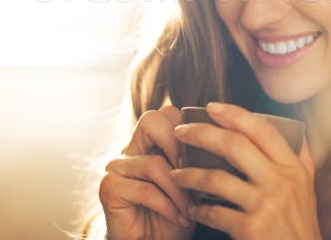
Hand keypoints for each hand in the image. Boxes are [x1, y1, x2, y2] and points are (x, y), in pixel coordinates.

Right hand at [98, 105, 196, 239]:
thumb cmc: (176, 213)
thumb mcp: (193, 182)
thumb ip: (198, 159)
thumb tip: (221, 143)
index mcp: (150, 141)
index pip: (167, 113)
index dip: (190, 128)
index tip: (209, 154)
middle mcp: (130, 148)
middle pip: (151, 120)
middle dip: (180, 147)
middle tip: (198, 174)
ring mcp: (117, 166)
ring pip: (154, 163)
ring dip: (180, 191)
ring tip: (191, 209)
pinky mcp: (109, 187)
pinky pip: (145, 190)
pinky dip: (167, 206)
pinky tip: (179, 218)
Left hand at [169, 102, 322, 238]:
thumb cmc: (300, 225)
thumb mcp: (307, 189)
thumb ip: (300, 159)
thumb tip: (295, 129)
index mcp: (293, 168)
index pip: (262, 129)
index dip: (235, 114)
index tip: (211, 107)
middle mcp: (280, 182)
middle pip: (234, 145)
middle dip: (201, 133)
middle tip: (180, 132)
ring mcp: (265, 205)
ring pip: (216, 178)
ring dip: (189, 174)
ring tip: (175, 174)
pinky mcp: (250, 229)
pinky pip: (214, 213)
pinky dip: (199, 211)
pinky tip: (192, 210)